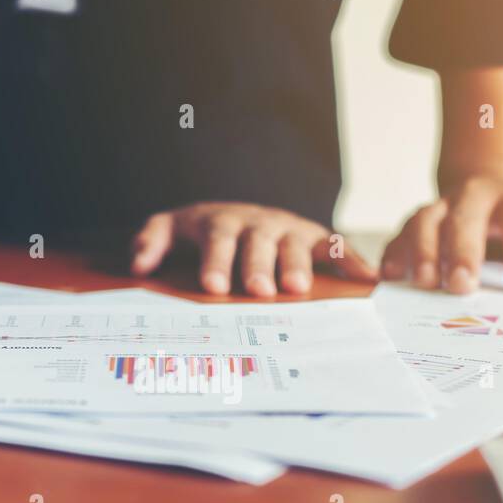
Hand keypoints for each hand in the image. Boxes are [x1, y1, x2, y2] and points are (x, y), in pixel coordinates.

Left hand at [130, 202, 375, 295]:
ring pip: (294, 243)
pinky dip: (351, 260)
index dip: (217, 260)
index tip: (214, 287)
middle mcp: (258, 222)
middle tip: (259, 291)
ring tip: (297, 289)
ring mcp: (288, 228)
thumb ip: (153, 240)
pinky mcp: (315, 237)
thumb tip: (137, 264)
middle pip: (258, 241)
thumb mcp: (174, 227)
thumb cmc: (206, 231)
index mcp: (222, 221)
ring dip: (297, 264)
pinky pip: (335, 246)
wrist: (243, 212)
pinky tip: (366, 278)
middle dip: (258, 265)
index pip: (218, 238)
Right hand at [382, 177, 502, 293]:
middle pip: (466, 218)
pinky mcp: (420, 223)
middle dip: (462, 251)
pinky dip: (393, 253)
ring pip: (426, 221)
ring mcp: (445, 208)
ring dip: (422, 251)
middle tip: (462, 285)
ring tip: (425, 282)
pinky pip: (400, 235)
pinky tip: (390, 275)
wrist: (501, 190)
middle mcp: (479, 198)